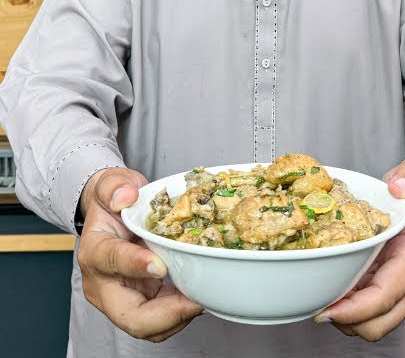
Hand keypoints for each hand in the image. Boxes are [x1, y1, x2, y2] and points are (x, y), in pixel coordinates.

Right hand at [76, 167, 203, 340]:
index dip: (136, 265)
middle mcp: (103, 284)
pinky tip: (198, 296)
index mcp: (95, 251)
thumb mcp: (111, 184)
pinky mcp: (140, 302)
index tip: (161, 266)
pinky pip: (159, 322)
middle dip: (167, 314)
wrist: (112, 215)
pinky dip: (180, 314)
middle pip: (130, 316)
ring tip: (202, 297)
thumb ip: (115, 186)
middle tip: (197, 299)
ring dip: (178, 318)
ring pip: (147, 327)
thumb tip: (125, 196)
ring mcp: (121, 298)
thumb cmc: (114, 202)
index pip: (111, 261)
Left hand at [317, 159, 404, 340]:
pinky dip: (347, 312)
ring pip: (370, 326)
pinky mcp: (383, 294)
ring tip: (325, 298)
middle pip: (378, 324)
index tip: (329, 309)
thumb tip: (399, 187)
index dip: (356, 309)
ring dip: (345, 320)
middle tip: (320, 305)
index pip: (386, 296)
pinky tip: (333, 292)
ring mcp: (396, 292)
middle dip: (347, 321)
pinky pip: (365, 317)